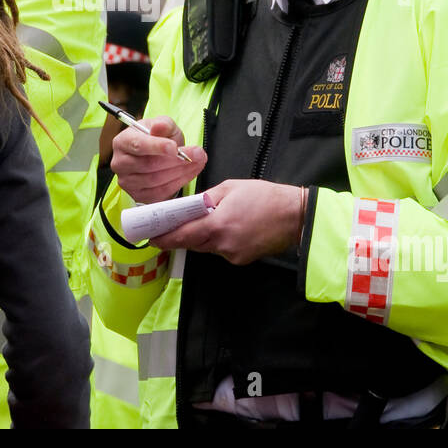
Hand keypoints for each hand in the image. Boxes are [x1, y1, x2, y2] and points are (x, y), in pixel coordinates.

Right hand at [110, 116, 207, 204]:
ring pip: (156, 180)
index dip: (157, 146)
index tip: (175, 147)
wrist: (155, 156)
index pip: (138, 145)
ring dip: (181, 171)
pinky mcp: (139, 195)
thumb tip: (158, 127)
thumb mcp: (163, 126)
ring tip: (197, 161)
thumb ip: (163, 124)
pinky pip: (160, 192)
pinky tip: (189, 172)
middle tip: (197, 153)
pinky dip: (178, 182)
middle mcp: (120, 163)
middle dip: (176, 160)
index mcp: (123, 142)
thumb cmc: (157, 139)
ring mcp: (128, 182)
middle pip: (148, 165)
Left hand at [150, 179, 302, 265]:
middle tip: (169, 227)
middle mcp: (223, 244)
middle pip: (192, 243)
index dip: (165, 239)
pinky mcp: (242, 259)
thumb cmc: (265, 196)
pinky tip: (226, 228)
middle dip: (180, 236)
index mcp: (218, 225)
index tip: (152, 238)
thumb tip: (190, 206)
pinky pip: (221, 250)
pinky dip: (217, 241)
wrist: (295, 215)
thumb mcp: (230, 188)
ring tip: (201, 222)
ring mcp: (233, 254)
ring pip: (206, 247)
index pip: (182, 236)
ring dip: (200, 237)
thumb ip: (206, 199)